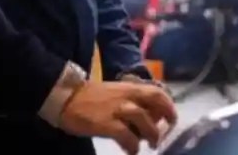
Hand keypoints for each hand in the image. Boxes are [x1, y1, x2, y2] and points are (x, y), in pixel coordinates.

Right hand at [60, 80, 176, 154]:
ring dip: (152, 135)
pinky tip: (132, 151)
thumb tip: (148, 117)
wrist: (66, 99)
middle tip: (166, 132)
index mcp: (130, 87)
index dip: (168, 105)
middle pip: (156, 101)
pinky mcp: (106, 124)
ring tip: (151, 145)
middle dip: (167, 116)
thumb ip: (131, 101)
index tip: (171, 118)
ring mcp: (117, 109)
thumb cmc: (91, 97)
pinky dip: (133, 146)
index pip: (157, 92)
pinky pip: (127, 136)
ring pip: (144, 120)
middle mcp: (127, 96)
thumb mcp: (115, 93)